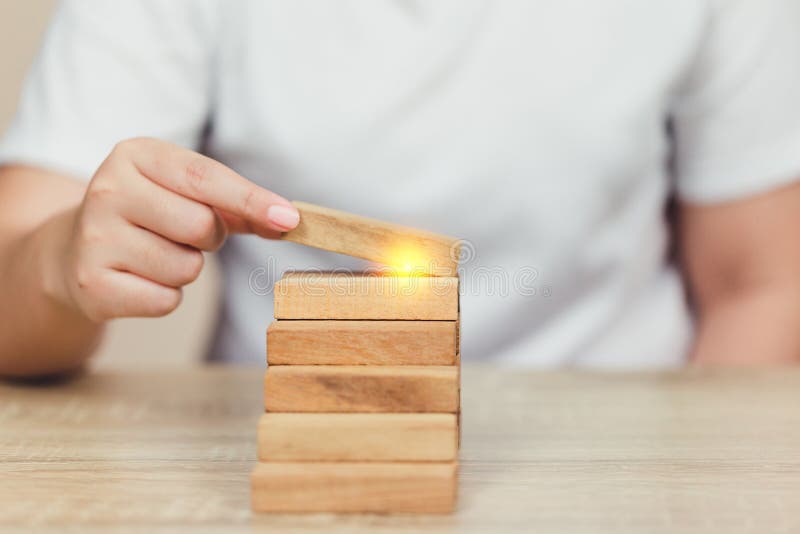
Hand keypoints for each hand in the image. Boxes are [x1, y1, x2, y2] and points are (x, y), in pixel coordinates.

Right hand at [49, 137, 298, 320]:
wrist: (74, 250)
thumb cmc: (149, 215)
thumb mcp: (185, 193)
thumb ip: (238, 204)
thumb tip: (289, 220)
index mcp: (135, 155)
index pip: (205, 177)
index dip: (252, 199)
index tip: (290, 218)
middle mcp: (108, 190)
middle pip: (201, 225)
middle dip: (210, 238)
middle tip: (186, 235)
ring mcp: (95, 238)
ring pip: (187, 268)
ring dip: (186, 269)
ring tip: (156, 255)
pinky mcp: (92, 284)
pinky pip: (165, 300)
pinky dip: (165, 296)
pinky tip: (140, 279)